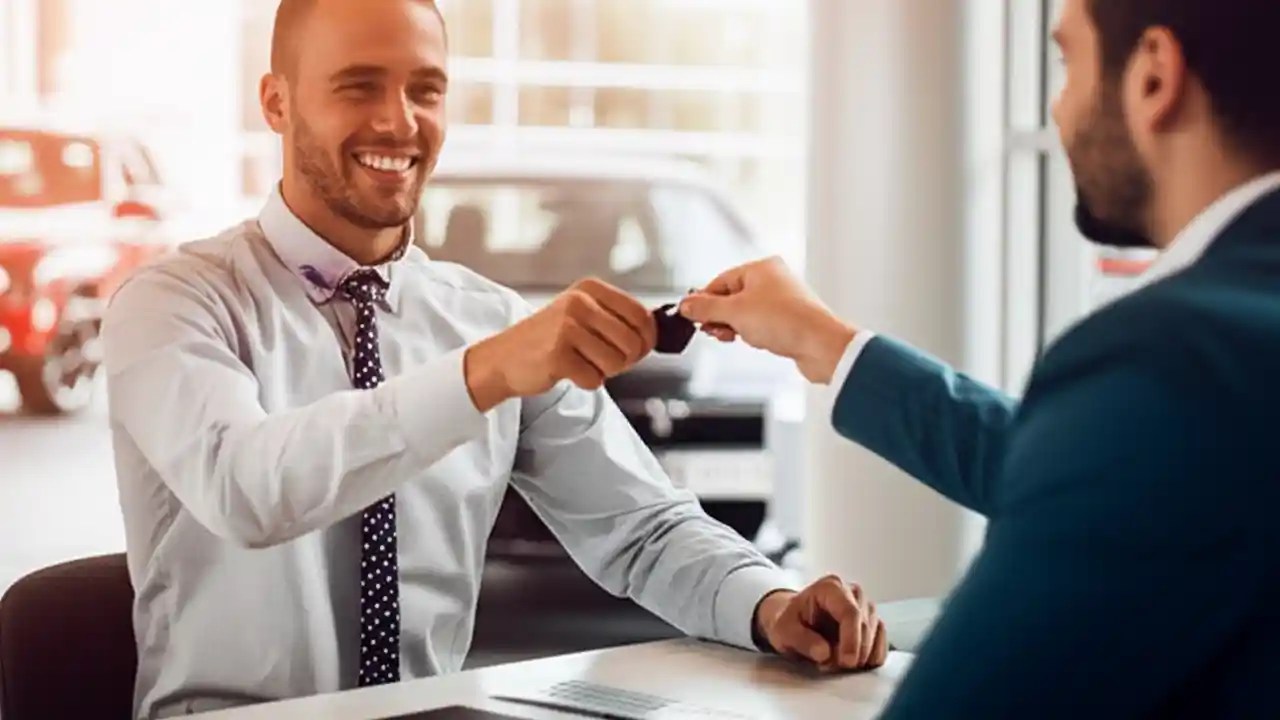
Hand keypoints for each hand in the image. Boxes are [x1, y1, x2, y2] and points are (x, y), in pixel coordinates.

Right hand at [464, 278, 656, 410]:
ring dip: (603, 371)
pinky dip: (585, 381)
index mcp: (591, 289)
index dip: (646, 341)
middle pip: (633, 343)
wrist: (504, 358)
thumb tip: (659, 332)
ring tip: (581, 361)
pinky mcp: (557, 354)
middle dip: (624, 361)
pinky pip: (595, 379)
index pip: (642, 316)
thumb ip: (619, 320)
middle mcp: (580, 302)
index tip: (634, 350)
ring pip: (616, 363)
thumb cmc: (550, 340)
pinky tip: (567, 370)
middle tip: (601, 360)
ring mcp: (567, 327)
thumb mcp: (584, 316)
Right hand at [678, 257, 857, 383]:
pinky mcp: (789, 320)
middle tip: (713, 329)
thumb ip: (706, 309)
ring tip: (736, 336)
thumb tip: (687, 305)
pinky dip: (752, 333)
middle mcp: (773, 280)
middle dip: (720, 316)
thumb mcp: (734, 313)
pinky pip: (760, 324)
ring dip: (735, 326)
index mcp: (761, 268)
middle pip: (732, 297)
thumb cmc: (786, 321)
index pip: (720, 281)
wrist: (820, 345)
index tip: (691, 315)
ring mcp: (782, 300)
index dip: (704, 301)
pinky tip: (755, 341)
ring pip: (746, 312)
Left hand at [754, 575, 887, 672]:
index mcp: (831, 587)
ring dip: (859, 657)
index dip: (851, 640)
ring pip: (875, 635)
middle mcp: (853, 592)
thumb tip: (824, 653)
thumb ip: (801, 640)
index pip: (850, 613)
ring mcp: (866, 607)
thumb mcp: (783, 631)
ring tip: (834, 663)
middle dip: (851, 653)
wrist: (794, 620)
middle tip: (829, 667)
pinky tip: (853, 663)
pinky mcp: (873, 622)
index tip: (846, 662)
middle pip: (864, 626)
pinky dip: (870, 658)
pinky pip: (881, 643)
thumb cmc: (789, 621)